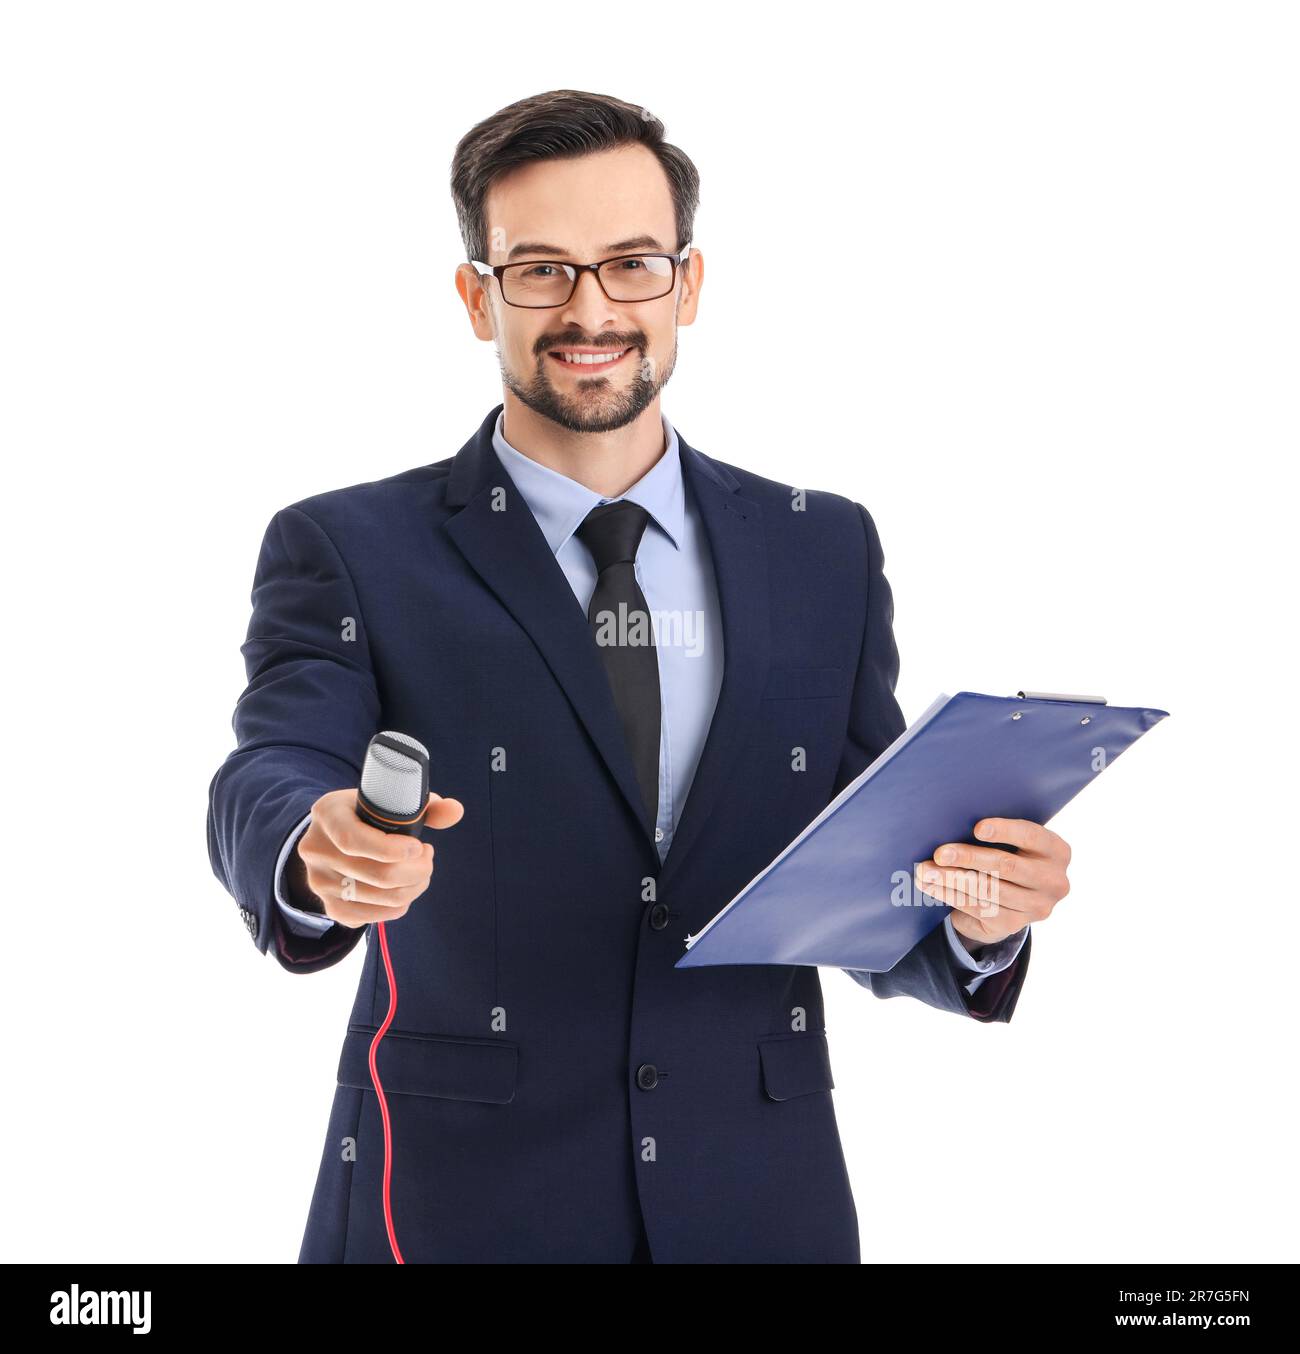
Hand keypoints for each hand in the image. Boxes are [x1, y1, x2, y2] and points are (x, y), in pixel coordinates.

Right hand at [293, 788, 464, 928]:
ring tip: (422, 869)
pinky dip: (399, 905)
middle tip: (428, 857)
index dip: (391, 849)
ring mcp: (319, 882)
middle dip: (417, 870)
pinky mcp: (330, 907)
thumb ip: (423, 804)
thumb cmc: (369, 813)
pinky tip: (406, 887)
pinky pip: (373, 917)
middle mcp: (315, 849)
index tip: (418, 846)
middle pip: (376, 874)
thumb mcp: (388, 799)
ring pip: (380, 898)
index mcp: (327, 814)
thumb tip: (455, 810)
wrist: (334, 835)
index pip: (353, 840)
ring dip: (413, 887)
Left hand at [913, 817, 1070, 946]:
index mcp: (1058, 852)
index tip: (976, 828)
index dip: (1005, 831)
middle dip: (969, 858)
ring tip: (925, 870)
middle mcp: (1054, 882)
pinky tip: (930, 885)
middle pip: (1006, 866)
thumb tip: (955, 820)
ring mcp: (1036, 907)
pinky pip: (976, 907)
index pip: (1032, 836)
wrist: (1008, 902)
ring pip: (987, 889)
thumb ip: (998, 833)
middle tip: (939, 853)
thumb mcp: (1013, 843)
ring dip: (951, 879)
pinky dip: (950, 894)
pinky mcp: (1013, 925)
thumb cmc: (1006, 855)